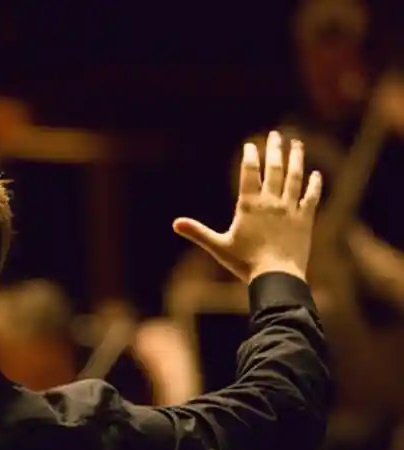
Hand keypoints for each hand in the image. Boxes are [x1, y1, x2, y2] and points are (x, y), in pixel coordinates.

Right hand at [174, 131, 322, 282]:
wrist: (276, 275)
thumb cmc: (244, 263)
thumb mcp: (218, 246)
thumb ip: (198, 232)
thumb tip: (175, 223)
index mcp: (249, 205)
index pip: (250, 173)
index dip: (250, 156)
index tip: (251, 145)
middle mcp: (271, 202)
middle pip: (274, 169)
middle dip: (275, 149)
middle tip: (276, 134)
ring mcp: (290, 209)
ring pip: (295, 177)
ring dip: (296, 159)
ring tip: (297, 144)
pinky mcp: (304, 219)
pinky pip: (311, 197)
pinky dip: (314, 184)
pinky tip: (316, 174)